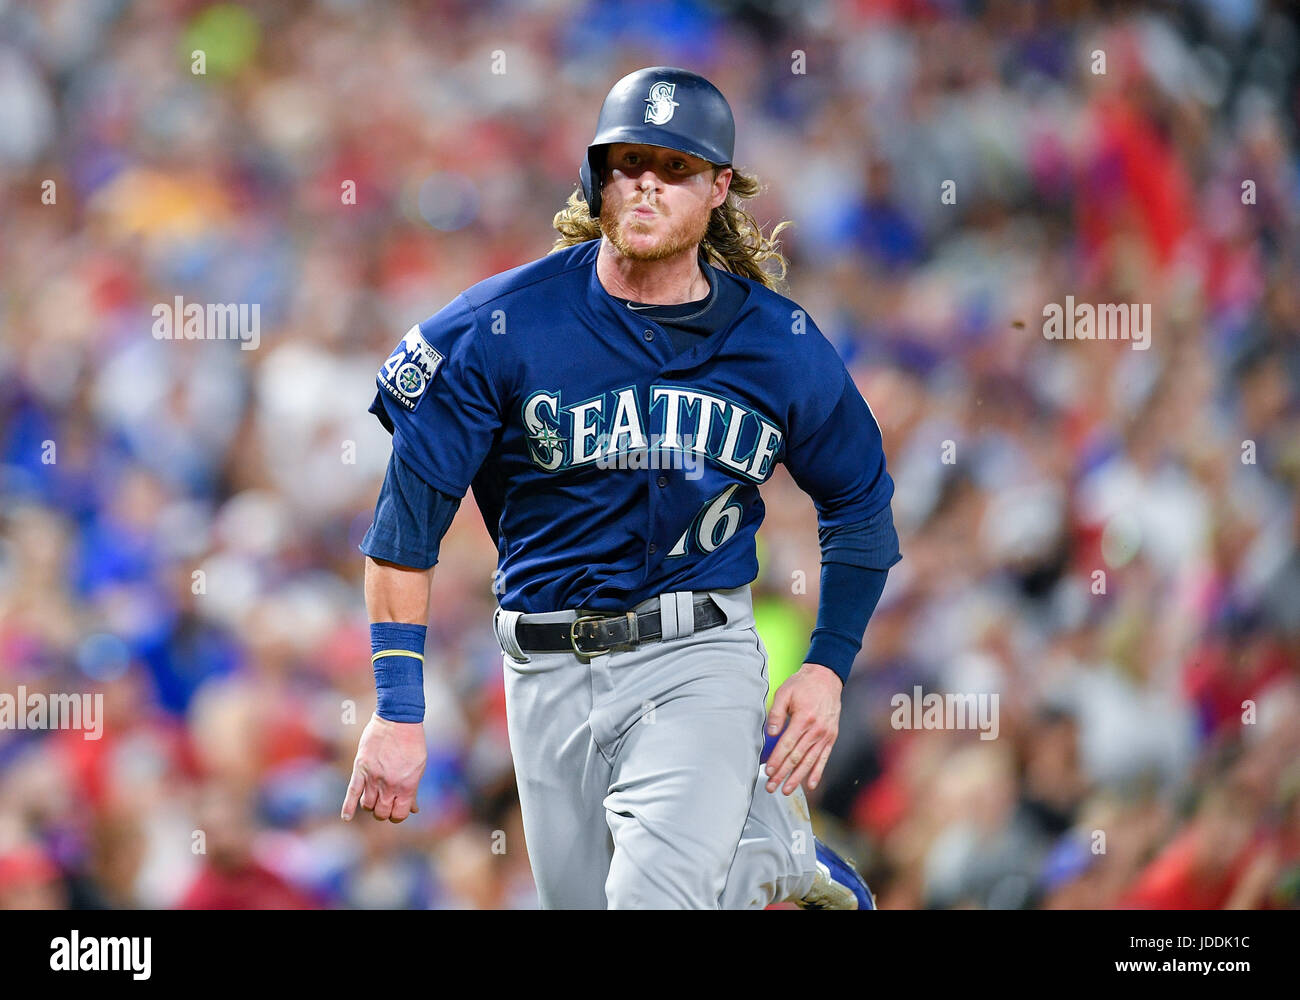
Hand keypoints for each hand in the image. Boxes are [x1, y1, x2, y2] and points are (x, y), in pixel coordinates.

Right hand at [341, 712, 426, 822]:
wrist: (398, 719)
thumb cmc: (412, 742)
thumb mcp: (419, 767)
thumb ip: (413, 790)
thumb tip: (414, 809)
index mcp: (407, 786)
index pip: (399, 815)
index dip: (398, 815)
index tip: (397, 809)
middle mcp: (389, 785)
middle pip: (381, 813)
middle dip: (384, 811)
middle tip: (386, 803)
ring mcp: (373, 778)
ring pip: (367, 805)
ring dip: (371, 805)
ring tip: (374, 797)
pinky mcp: (360, 769)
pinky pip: (352, 792)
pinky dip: (348, 807)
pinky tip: (346, 817)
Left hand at [764, 663, 841, 794]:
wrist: (827, 678)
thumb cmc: (803, 685)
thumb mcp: (785, 693)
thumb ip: (777, 714)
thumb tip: (770, 734)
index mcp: (804, 718)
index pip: (787, 745)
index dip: (777, 760)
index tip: (767, 771)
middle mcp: (816, 730)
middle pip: (797, 757)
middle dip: (783, 774)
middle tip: (771, 786)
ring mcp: (826, 735)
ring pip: (809, 761)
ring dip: (797, 778)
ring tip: (786, 790)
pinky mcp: (831, 737)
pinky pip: (823, 758)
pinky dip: (817, 773)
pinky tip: (810, 785)